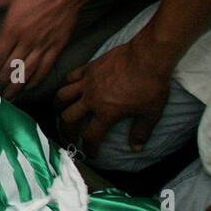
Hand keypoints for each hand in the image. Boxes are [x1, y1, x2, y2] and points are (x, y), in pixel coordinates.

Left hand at [0, 0, 81, 99]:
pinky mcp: (58, 47)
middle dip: (1, 83)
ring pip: (28, 71)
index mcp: (13, 29)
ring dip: (17, 86)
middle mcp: (27, 41)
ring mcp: (44, 45)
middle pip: (11, 68)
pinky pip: (46, 67)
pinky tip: (29, 86)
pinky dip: (37, 79)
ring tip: (8, 98)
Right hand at [56, 41, 170, 159]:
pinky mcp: (88, 68)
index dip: (89, 148)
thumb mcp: (151, 113)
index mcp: (106, 113)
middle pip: (69, 118)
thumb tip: (136, 149)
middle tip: (69, 136)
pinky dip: (67, 84)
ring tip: (61, 112)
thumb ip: (141, 132)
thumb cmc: (151, 85)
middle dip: (67, 131)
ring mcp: (87, 82)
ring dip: (59, 107)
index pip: (91, 136)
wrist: (147, 57)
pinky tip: (69, 87)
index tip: (90, 153)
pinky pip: (70, 77)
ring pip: (62, 96)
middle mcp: (91, 100)